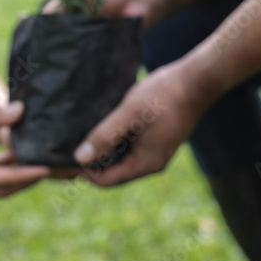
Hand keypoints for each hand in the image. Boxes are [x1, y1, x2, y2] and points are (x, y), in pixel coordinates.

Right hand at [0, 95, 48, 195]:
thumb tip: (20, 112)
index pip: (0, 178)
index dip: (26, 174)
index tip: (48, 167)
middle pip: (3, 188)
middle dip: (29, 179)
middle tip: (55, 167)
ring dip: (19, 175)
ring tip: (43, 159)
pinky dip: (6, 170)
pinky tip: (20, 154)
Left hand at [73, 59, 211, 185]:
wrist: (199, 79)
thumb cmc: (166, 94)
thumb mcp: (130, 112)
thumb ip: (105, 135)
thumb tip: (79, 157)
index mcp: (146, 163)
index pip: (106, 181)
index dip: (82, 173)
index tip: (61, 161)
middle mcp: (150, 163)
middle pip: (111, 173)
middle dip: (88, 164)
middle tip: (62, 151)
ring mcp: (154, 151)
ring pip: (118, 159)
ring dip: (98, 151)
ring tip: (75, 139)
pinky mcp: (155, 138)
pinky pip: (127, 147)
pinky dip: (111, 141)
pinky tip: (96, 127)